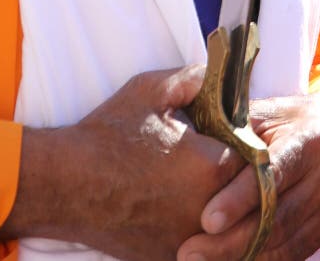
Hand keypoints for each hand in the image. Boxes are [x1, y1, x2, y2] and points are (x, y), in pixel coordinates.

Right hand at [1, 66, 243, 260]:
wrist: (66, 184)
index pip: (253, 154)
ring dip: (217, 205)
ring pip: (226, 223)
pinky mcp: (173, 257)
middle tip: (202, 162)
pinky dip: (194, 228)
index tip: (219, 137)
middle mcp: (211, 208)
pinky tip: (170, 207)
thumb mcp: (149, 90)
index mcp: (212, 164)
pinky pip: (201, 244)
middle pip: (244, 193)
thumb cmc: (108, 135)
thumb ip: (193, 78)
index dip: (239, 143)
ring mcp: (193, 238)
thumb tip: (219, 75)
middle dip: (231, 177)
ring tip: (185, 185)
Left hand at [177, 90, 319, 260]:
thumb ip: (238, 124)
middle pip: (275, 219)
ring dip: (240, 258)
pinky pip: (292, 254)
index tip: (207, 219)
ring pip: (283, 244)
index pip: (271, 175)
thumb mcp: (273, 111)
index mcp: (308, 143)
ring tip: (199, 260)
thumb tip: (194, 136)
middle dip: (231, 241)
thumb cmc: (298, 119)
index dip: (239, 199)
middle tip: (190, 251)